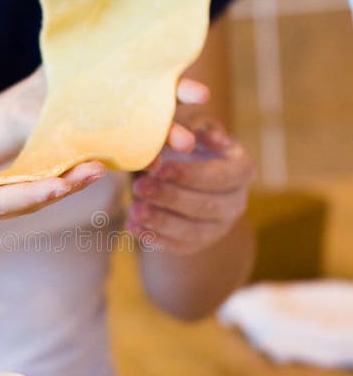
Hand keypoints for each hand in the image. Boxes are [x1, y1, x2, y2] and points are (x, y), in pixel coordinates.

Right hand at [0, 139, 105, 227]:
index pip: (4, 202)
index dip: (39, 192)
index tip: (69, 180)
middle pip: (24, 203)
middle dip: (62, 188)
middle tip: (100, 168)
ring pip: (24, 200)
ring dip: (58, 186)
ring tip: (92, 167)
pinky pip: (14, 192)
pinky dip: (39, 182)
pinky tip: (60, 168)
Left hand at [127, 117, 254, 254]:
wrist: (189, 175)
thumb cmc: (191, 144)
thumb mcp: (194, 129)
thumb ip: (191, 129)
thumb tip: (193, 137)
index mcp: (242, 170)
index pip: (220, 176)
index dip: (191, 175)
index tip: (161, 168)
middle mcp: (236, 202)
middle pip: (206, 206)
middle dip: (170, 198)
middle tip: (139, 187)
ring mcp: (219, 227)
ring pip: (193, 231)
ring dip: (161, 221)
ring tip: (134, 209)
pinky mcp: (199, 243)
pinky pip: (178, 246)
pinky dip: (154, 238)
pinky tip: (133, 227)